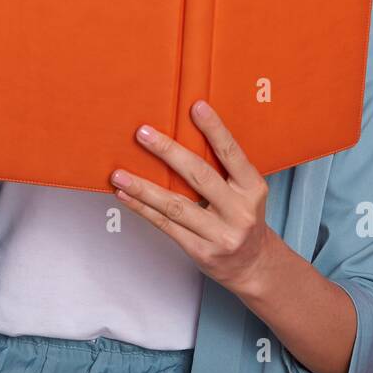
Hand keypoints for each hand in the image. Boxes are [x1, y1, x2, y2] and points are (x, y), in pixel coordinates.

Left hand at [110, 99, 276, 297]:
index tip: (196, 106)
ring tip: (119, 173)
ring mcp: (220, 234)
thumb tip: (182, 135)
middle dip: (168, 152)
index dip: (215, 129)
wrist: (253, 265)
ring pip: (176, 205)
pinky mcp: (201, 251)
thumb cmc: (242, 219)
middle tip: (144, 133)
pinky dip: (142, 209)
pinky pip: (166, 226)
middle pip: (199, 176)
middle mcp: (239, 211)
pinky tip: (125, 196)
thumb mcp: (245, 192)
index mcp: (252, 189)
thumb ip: (223, 169)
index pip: (231, 154)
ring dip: (143, 187)